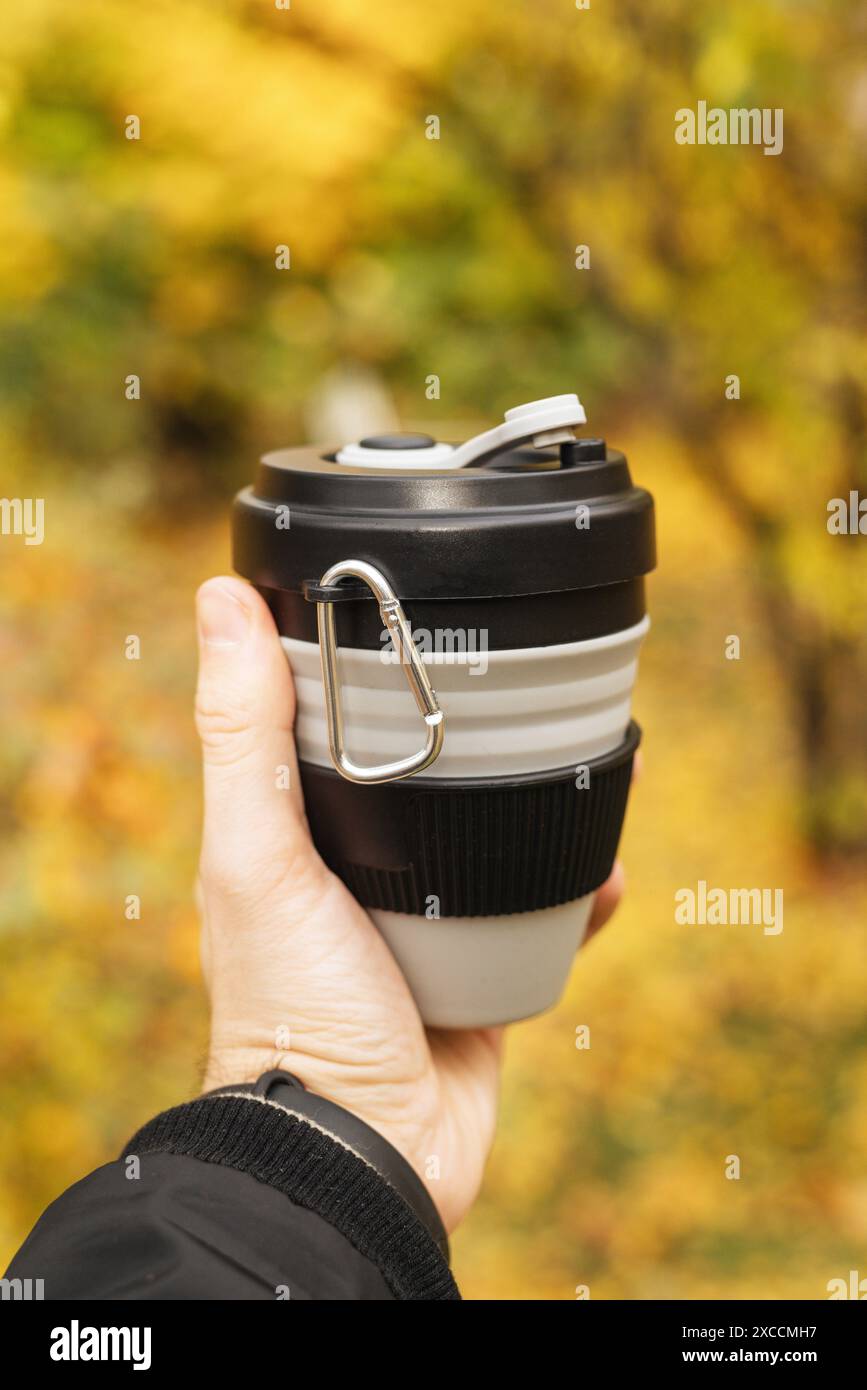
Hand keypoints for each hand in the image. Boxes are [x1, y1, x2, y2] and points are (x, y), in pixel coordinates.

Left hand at [194, 576, 625, 1231]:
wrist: (365, 1152)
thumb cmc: (296, 1008)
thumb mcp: (258, 854)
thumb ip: (245, 735)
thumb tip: (219, 599)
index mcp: (298, 839)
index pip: (335, 732)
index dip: (372, 676)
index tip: (421, 623)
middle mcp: (360, 877)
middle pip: (430, 783)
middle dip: (478, 740)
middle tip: (534, 693)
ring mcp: (427, 927)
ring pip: (496, 845)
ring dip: (542, 809)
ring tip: (590, 764)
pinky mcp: (483, 978)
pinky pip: (542, 920)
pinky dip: (577, 894)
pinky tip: (608, 869)